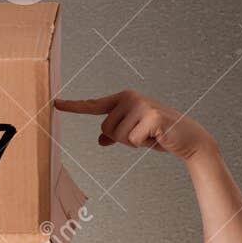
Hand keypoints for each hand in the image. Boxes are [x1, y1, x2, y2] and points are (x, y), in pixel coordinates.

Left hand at [54, 89, 213, 162]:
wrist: (186, 137)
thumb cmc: (158, 134)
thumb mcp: (134, 134)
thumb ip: (116, 134)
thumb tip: (100, 139)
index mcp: (123, 99)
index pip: (94, 105)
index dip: (74, 106)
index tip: (55, 104)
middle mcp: (130, 97)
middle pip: (106, 130)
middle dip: (122, 140)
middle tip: (142, 135)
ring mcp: (140, 105)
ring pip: (118, 137)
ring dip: (134, 143)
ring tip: (150, 135)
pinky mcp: (150, 116)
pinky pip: (133, 141)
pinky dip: (144, 144)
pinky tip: (157, 137)